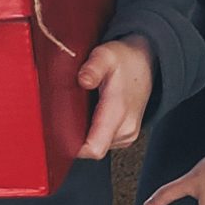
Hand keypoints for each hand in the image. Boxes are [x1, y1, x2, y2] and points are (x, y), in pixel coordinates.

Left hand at [75, 36, 154, 159]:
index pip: (94, 149)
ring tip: (82, 110)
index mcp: (119, 113)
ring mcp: (126, 135)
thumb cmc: (126, 60)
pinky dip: (92, 130)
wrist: (145, 62)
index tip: (59, 131)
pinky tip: (91, 113)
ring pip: (95, 146)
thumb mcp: (106, 55)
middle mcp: (125, 130)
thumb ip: (94, 67)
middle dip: (74, 134)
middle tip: (68, 112)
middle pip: (90, 148)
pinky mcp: (125, 136)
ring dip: (84, 132)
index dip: (72, 146)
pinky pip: (101, 141)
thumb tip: (83, 80)